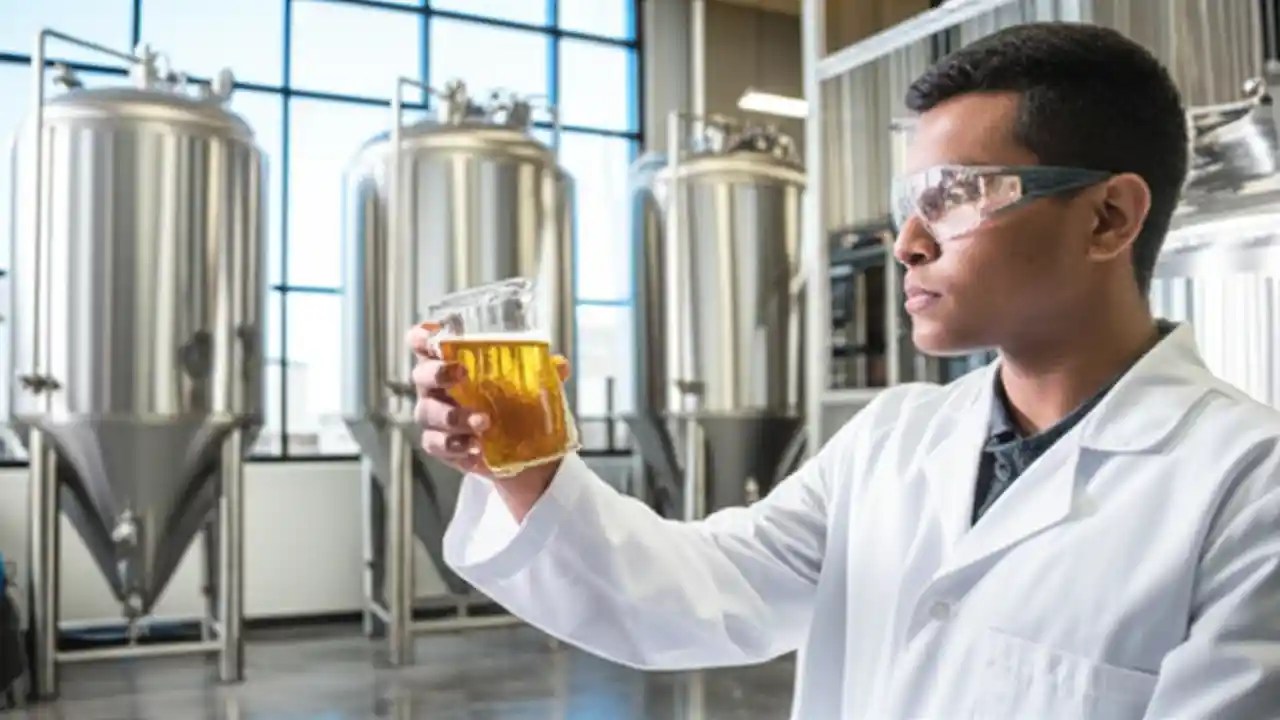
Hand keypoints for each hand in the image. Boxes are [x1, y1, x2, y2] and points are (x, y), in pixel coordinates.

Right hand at [406, 324, 570, 481]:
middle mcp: (435, 387)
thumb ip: (542, 372)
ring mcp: (434, 417)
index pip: (423, 342)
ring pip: (427, 412)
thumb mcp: (530, 384)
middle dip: (437, 372)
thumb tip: (560, 365)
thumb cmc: (514, 402)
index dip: (422, 336)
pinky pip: (436, 444)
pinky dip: (455, 445)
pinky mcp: (439, 445)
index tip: (432, 335)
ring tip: (483, 422)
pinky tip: (477, 448)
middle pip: (420, 374)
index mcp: (450, 362)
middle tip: (461, 373)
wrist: (520, 449)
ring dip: (453, 416)